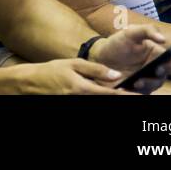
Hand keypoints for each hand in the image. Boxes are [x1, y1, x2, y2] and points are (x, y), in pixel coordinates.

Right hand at [15, 58, 130, 94]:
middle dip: (121, 97)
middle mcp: (82, 100)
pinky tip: (104, 92)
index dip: (127, 96)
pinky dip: (99, 97)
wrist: (30, 84)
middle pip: (108, 100)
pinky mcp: (75, 105)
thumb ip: (95, 69)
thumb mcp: (72, 64)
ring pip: (100, 102)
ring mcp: (78, 104)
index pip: (111, 94)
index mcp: (83, 88)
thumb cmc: (51, 71)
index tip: (140, 96)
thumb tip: (116, 74)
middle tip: (135, 94)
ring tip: (121, 92)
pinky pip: (91, 102)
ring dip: (111, 97)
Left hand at [91, 26, 170, 92]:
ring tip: (135, 83)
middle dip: (156, 79)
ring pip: (154, 86)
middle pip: (164, 76)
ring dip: (146, 85)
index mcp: (157, 54)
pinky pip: (142, 93)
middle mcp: (155, 67)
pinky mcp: (139, 89)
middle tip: (144, 77)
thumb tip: (163, 39)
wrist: (101, 56)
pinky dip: (136, 92)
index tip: (159, 67)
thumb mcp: (130, 32)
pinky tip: (127, 87)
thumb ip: (147, 30)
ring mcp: (148, 79)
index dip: (170, 65)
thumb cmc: (118, 42)